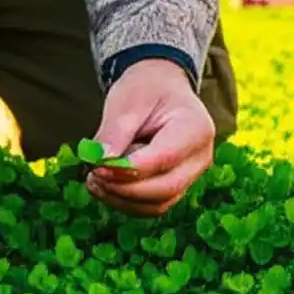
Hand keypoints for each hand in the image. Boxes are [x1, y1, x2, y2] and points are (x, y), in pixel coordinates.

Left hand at [86, 59, 214, 216]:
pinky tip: (105, 185)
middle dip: (124, 188)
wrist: (161, 88)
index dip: (129, 170)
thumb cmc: (146, 89)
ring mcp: (191, 175)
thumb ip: (114, 132)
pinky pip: (152, 205)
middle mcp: (200, 156)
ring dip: (122, 199)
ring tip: (94, 178)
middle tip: (92, 174)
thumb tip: (98, 161)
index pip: (165, 158)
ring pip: (158, 204)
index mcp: (195, 128)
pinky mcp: (177, 186)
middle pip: (165, 188)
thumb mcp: (128, 101)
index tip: (96, 168)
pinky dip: (126, 202)